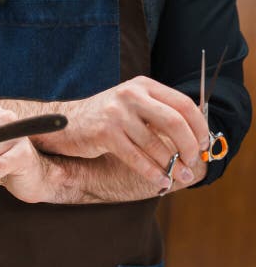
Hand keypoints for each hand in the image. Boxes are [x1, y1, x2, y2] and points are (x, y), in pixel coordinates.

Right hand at [47, 76, 208, 188]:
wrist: (63, 123)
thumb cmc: (102, 119)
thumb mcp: (130, 105)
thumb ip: (156, 113)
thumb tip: (194, 136)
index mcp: (142, 85)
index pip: (182, 103)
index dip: (198, 126)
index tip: (204, 144)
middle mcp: (130, 95)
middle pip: (174, 122)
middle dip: (188, 146)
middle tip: (193, 162)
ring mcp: (116, 113)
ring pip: (154, 144)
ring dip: (171, 164)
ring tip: (180, 176)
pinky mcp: (104, 133)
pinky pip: (136, 157)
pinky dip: (152, 172)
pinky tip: (161, 181)